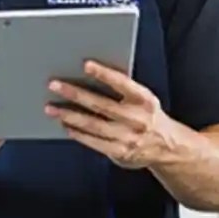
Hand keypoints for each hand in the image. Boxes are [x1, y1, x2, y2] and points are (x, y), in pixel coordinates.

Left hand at [44, 60, 185, 169]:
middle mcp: (137, 119)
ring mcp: (128, 137)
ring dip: (69, 115)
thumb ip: (122, 90)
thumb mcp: (143, 100)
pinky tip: (65, 125)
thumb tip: (88, 75)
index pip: (123, 83)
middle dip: (75, 94)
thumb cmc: (146, 116)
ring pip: (94, 125)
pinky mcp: (120, 153)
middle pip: (102, 105)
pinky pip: (94, 142)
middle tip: (54, 84)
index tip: (86, 64)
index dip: (104, 74)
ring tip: (51, 108)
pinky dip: (78, 133)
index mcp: (144, 100)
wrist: (168, 147)